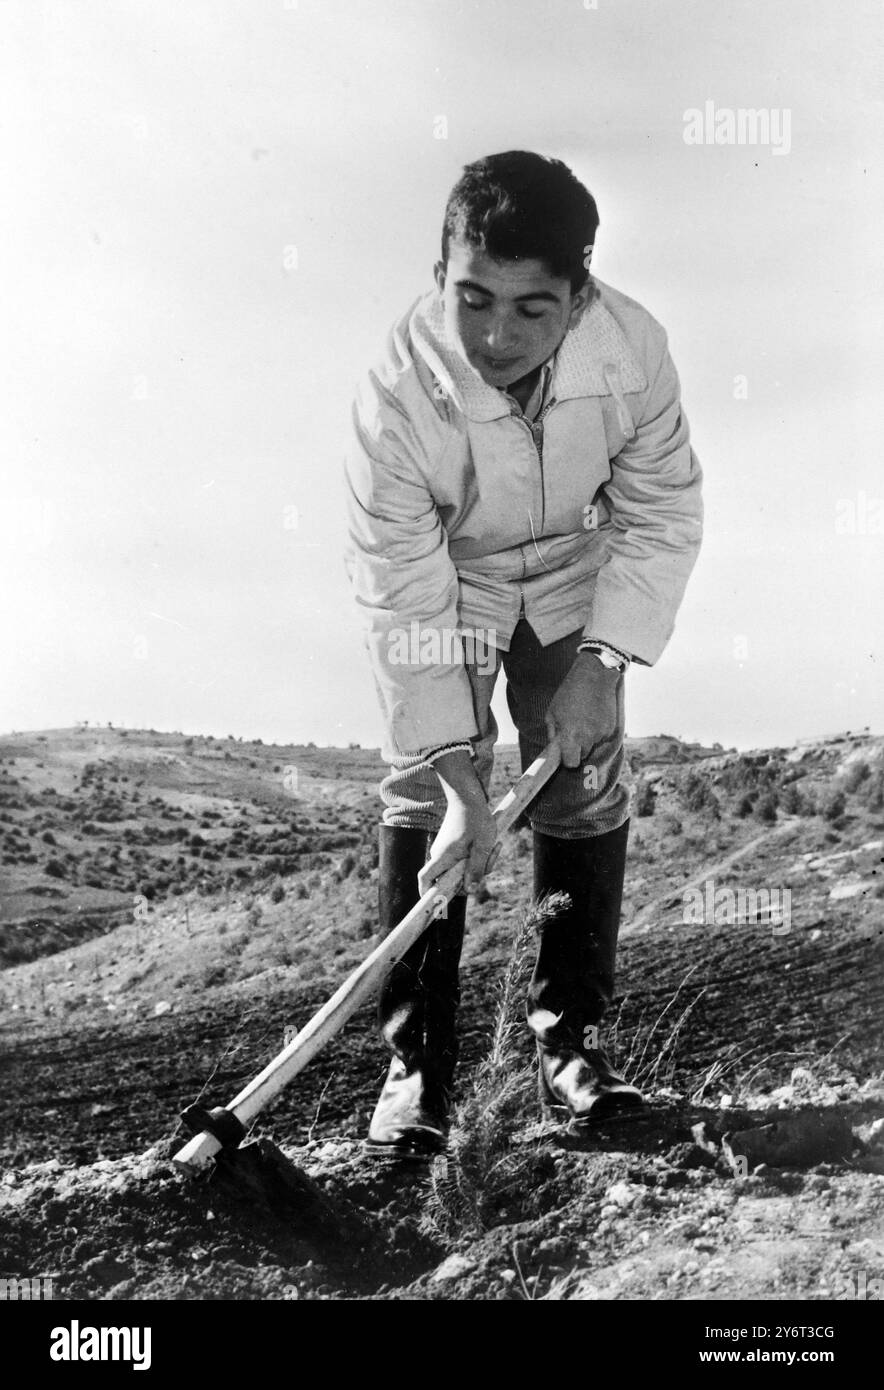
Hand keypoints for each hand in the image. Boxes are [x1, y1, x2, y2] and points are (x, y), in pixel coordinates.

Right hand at [418, 795, 498, 896]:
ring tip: (494, 846)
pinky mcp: (452, 846)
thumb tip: (470, 891)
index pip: (425, 879)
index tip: (434, 906)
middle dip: (473, 877)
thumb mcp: (482, 846)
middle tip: (490, 860)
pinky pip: (464, 860)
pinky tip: (492, 844)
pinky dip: (478, 857)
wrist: (468, 796)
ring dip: (480, 865)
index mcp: (443, 856)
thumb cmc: (476, 819)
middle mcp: (440, 855)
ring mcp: (445, 850)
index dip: (426, 894)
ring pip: (461, 869)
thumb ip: (476, 869)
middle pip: (451, 879)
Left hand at [545, 651, 620, 768]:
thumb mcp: (552, 713)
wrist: (594, 676)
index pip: (571, 763)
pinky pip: (601, 738)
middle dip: (577, 748)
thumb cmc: (569, 694)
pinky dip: (597, 732)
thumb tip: (555, 751)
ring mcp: (601, 733)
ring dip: (587, 740)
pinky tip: (594, 717)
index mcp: (570, 735)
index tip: (566, 753)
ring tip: (584, 720)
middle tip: (573, 731)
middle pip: (582, 756)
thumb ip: (553, 735)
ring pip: (592, 746)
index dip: (568, 759)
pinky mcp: (611, 729)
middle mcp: (587, 737)